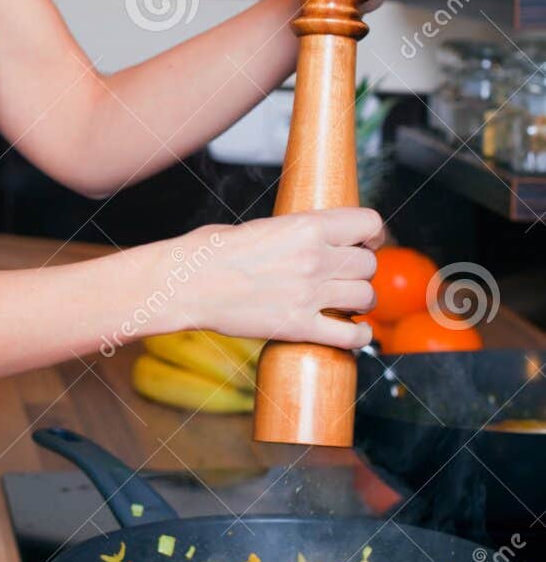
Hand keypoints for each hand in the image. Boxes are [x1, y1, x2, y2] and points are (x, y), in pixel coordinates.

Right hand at [161, 208, 382, 347]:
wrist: (188, 282)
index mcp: (307, 226)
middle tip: (347, 277)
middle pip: (369, 265)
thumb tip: (318, 239)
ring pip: (366, 298)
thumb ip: (298, 232)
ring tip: (348, 303)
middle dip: (362, 271)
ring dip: (361, 302)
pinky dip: (358, 338)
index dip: (373, 235)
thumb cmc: (214, 251)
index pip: (370, 224)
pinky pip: (350, 336)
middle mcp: (315, 259)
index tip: (368, 243)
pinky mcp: (299, 326)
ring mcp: (309, 294)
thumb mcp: (263, 226)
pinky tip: (353, 333)